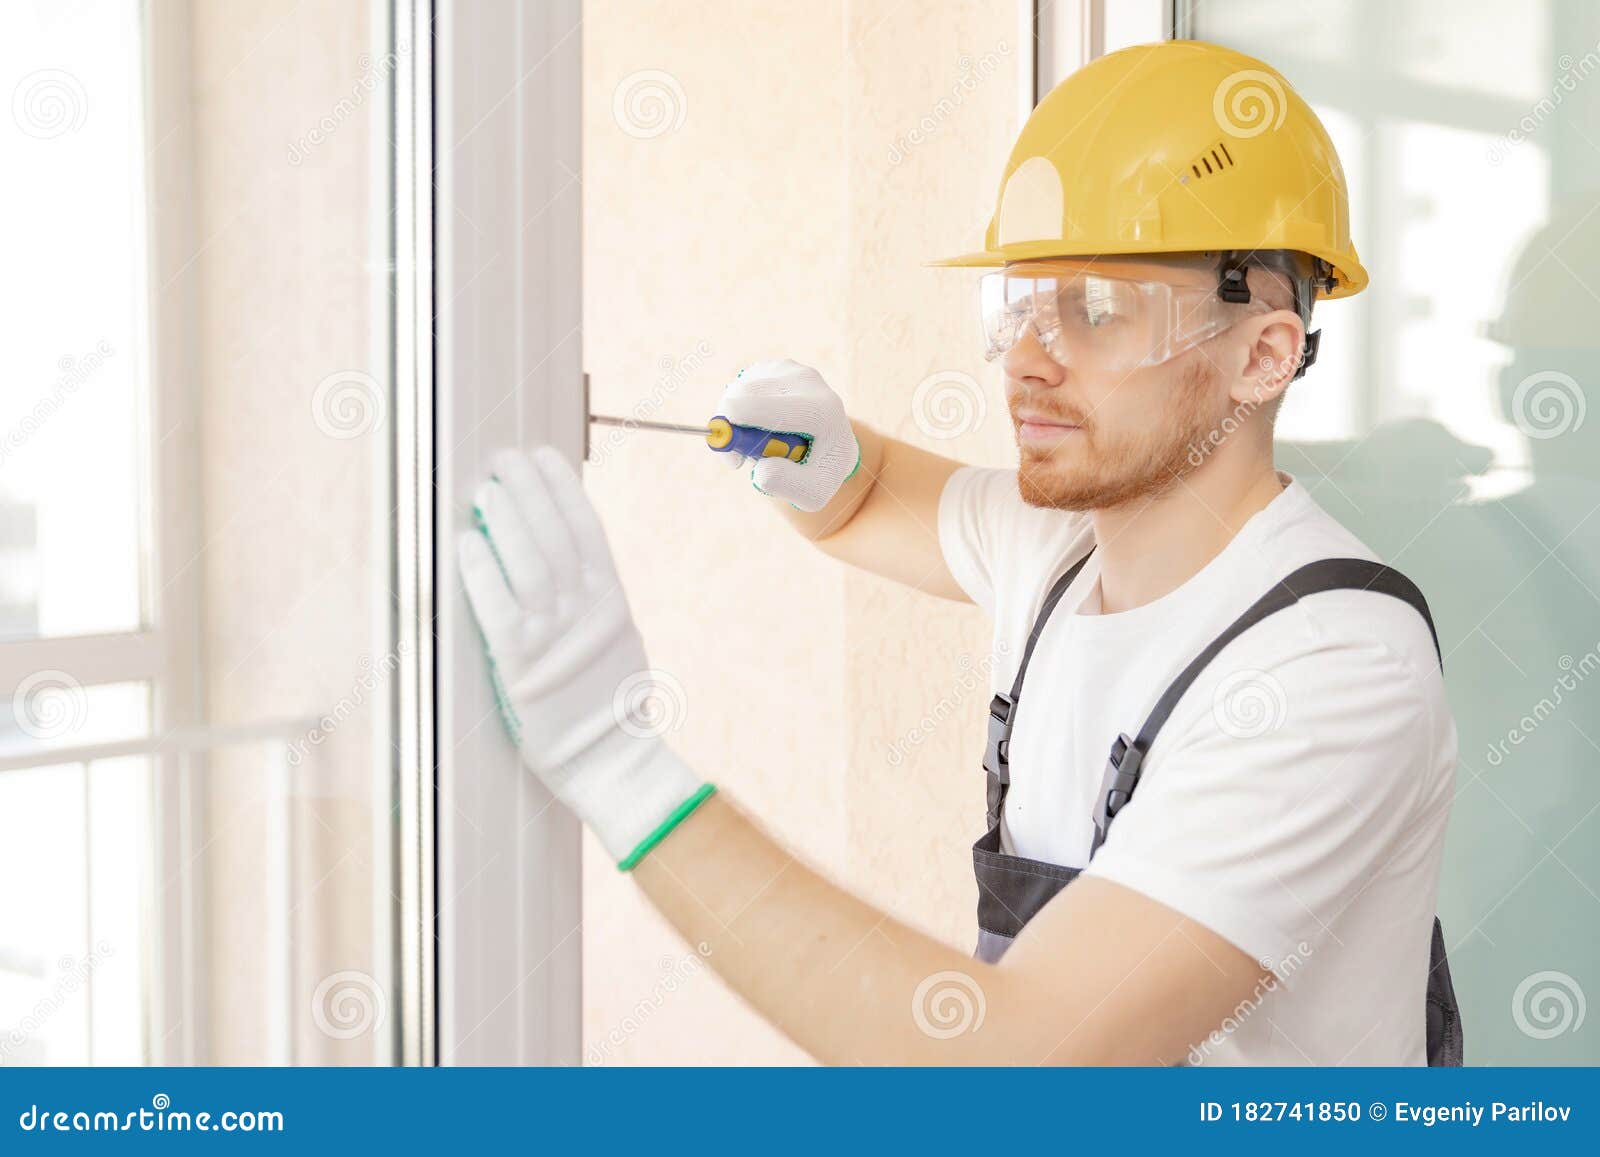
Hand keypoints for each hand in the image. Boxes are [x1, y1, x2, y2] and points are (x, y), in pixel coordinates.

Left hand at [457, 446, 712, 867]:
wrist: (609, 761)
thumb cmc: (609, 705)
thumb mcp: (617, 641)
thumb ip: (594, 602)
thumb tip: (570, 563)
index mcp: (612, 603)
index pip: (587, 528)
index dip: (563, 488)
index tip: (543, 457)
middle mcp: (586, 612)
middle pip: (555, 534)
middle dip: (528, 489)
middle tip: (504, 460)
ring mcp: (554, 637)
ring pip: (529, 562)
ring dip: (505, 519)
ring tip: (485, 490)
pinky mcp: (522, 665)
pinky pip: (498, 606)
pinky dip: (483, 570)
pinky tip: (468, 542)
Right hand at [718, 359, 858, 511]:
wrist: (835, 443)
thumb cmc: (821, 469)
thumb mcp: (814, 491)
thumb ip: (789, 486)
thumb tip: (762, 469)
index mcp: (822, 410)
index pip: (769, 406)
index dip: (736, 423)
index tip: (731, 454)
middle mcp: (808, 381)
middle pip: (746, 394)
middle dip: (731, 427)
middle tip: (739, 458)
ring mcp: (792, 369)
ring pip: (739, 390)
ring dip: (736, 420)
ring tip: (759, 442)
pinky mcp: (777, 367)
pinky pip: (742, 386)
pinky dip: (740, 409)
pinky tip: (760, 424)